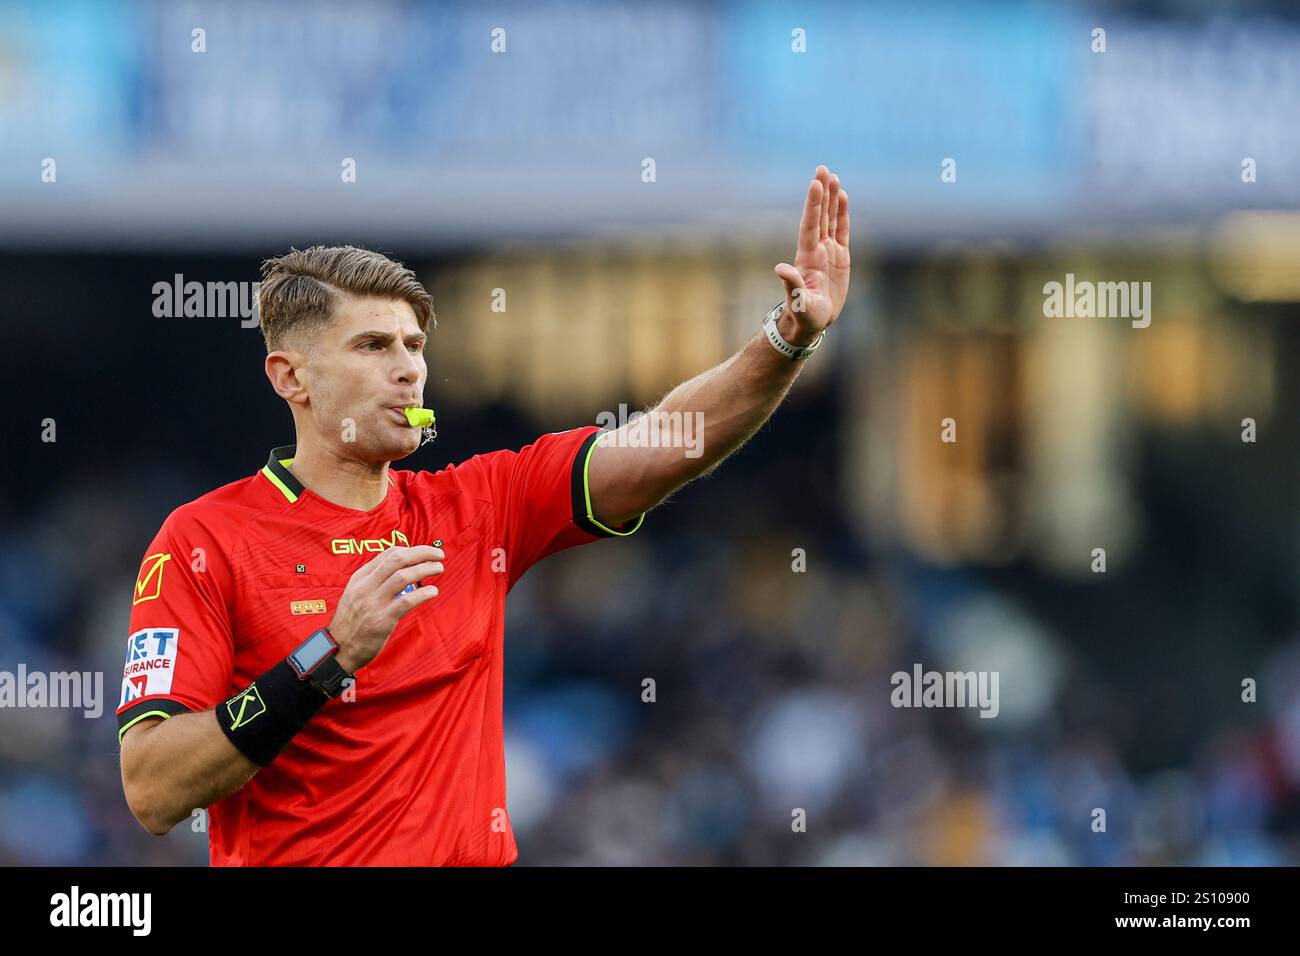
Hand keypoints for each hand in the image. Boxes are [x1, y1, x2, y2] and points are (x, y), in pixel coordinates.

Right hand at [327, 545, 443, 672]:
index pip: (388, 553)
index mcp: (360, 578)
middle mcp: (366, 586)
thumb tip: (400, 569)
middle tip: (438, 555)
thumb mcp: (355, 593)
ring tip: (439, 568)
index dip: (411, 549)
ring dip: (425, 569)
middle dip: (422, 553)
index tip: (424, 553)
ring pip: (403, 576)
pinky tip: (433, 591)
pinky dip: (423, 593)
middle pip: (398, 559)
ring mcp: (374, 602)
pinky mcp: (382, 620)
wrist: (338, 648)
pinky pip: (406, 601)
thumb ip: (375, 581)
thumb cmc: (351, 621)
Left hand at [773, 165, 850, 343]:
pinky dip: (842, 214)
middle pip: (819, 216)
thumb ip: (791, 286)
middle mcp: (816, 250)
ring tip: (832, 176)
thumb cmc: (804, 316)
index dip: (813, 205)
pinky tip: (842, 197)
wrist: (812, 322)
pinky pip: (842, 231)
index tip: (815, 184)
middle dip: (821, 193)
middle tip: (822, 168)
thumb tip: (780, 269)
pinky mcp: (840, 257)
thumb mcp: (799, 304)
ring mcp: (828, 252)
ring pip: (830, 219)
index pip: (811, 225)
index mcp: (807, 258)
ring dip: (831, 199)